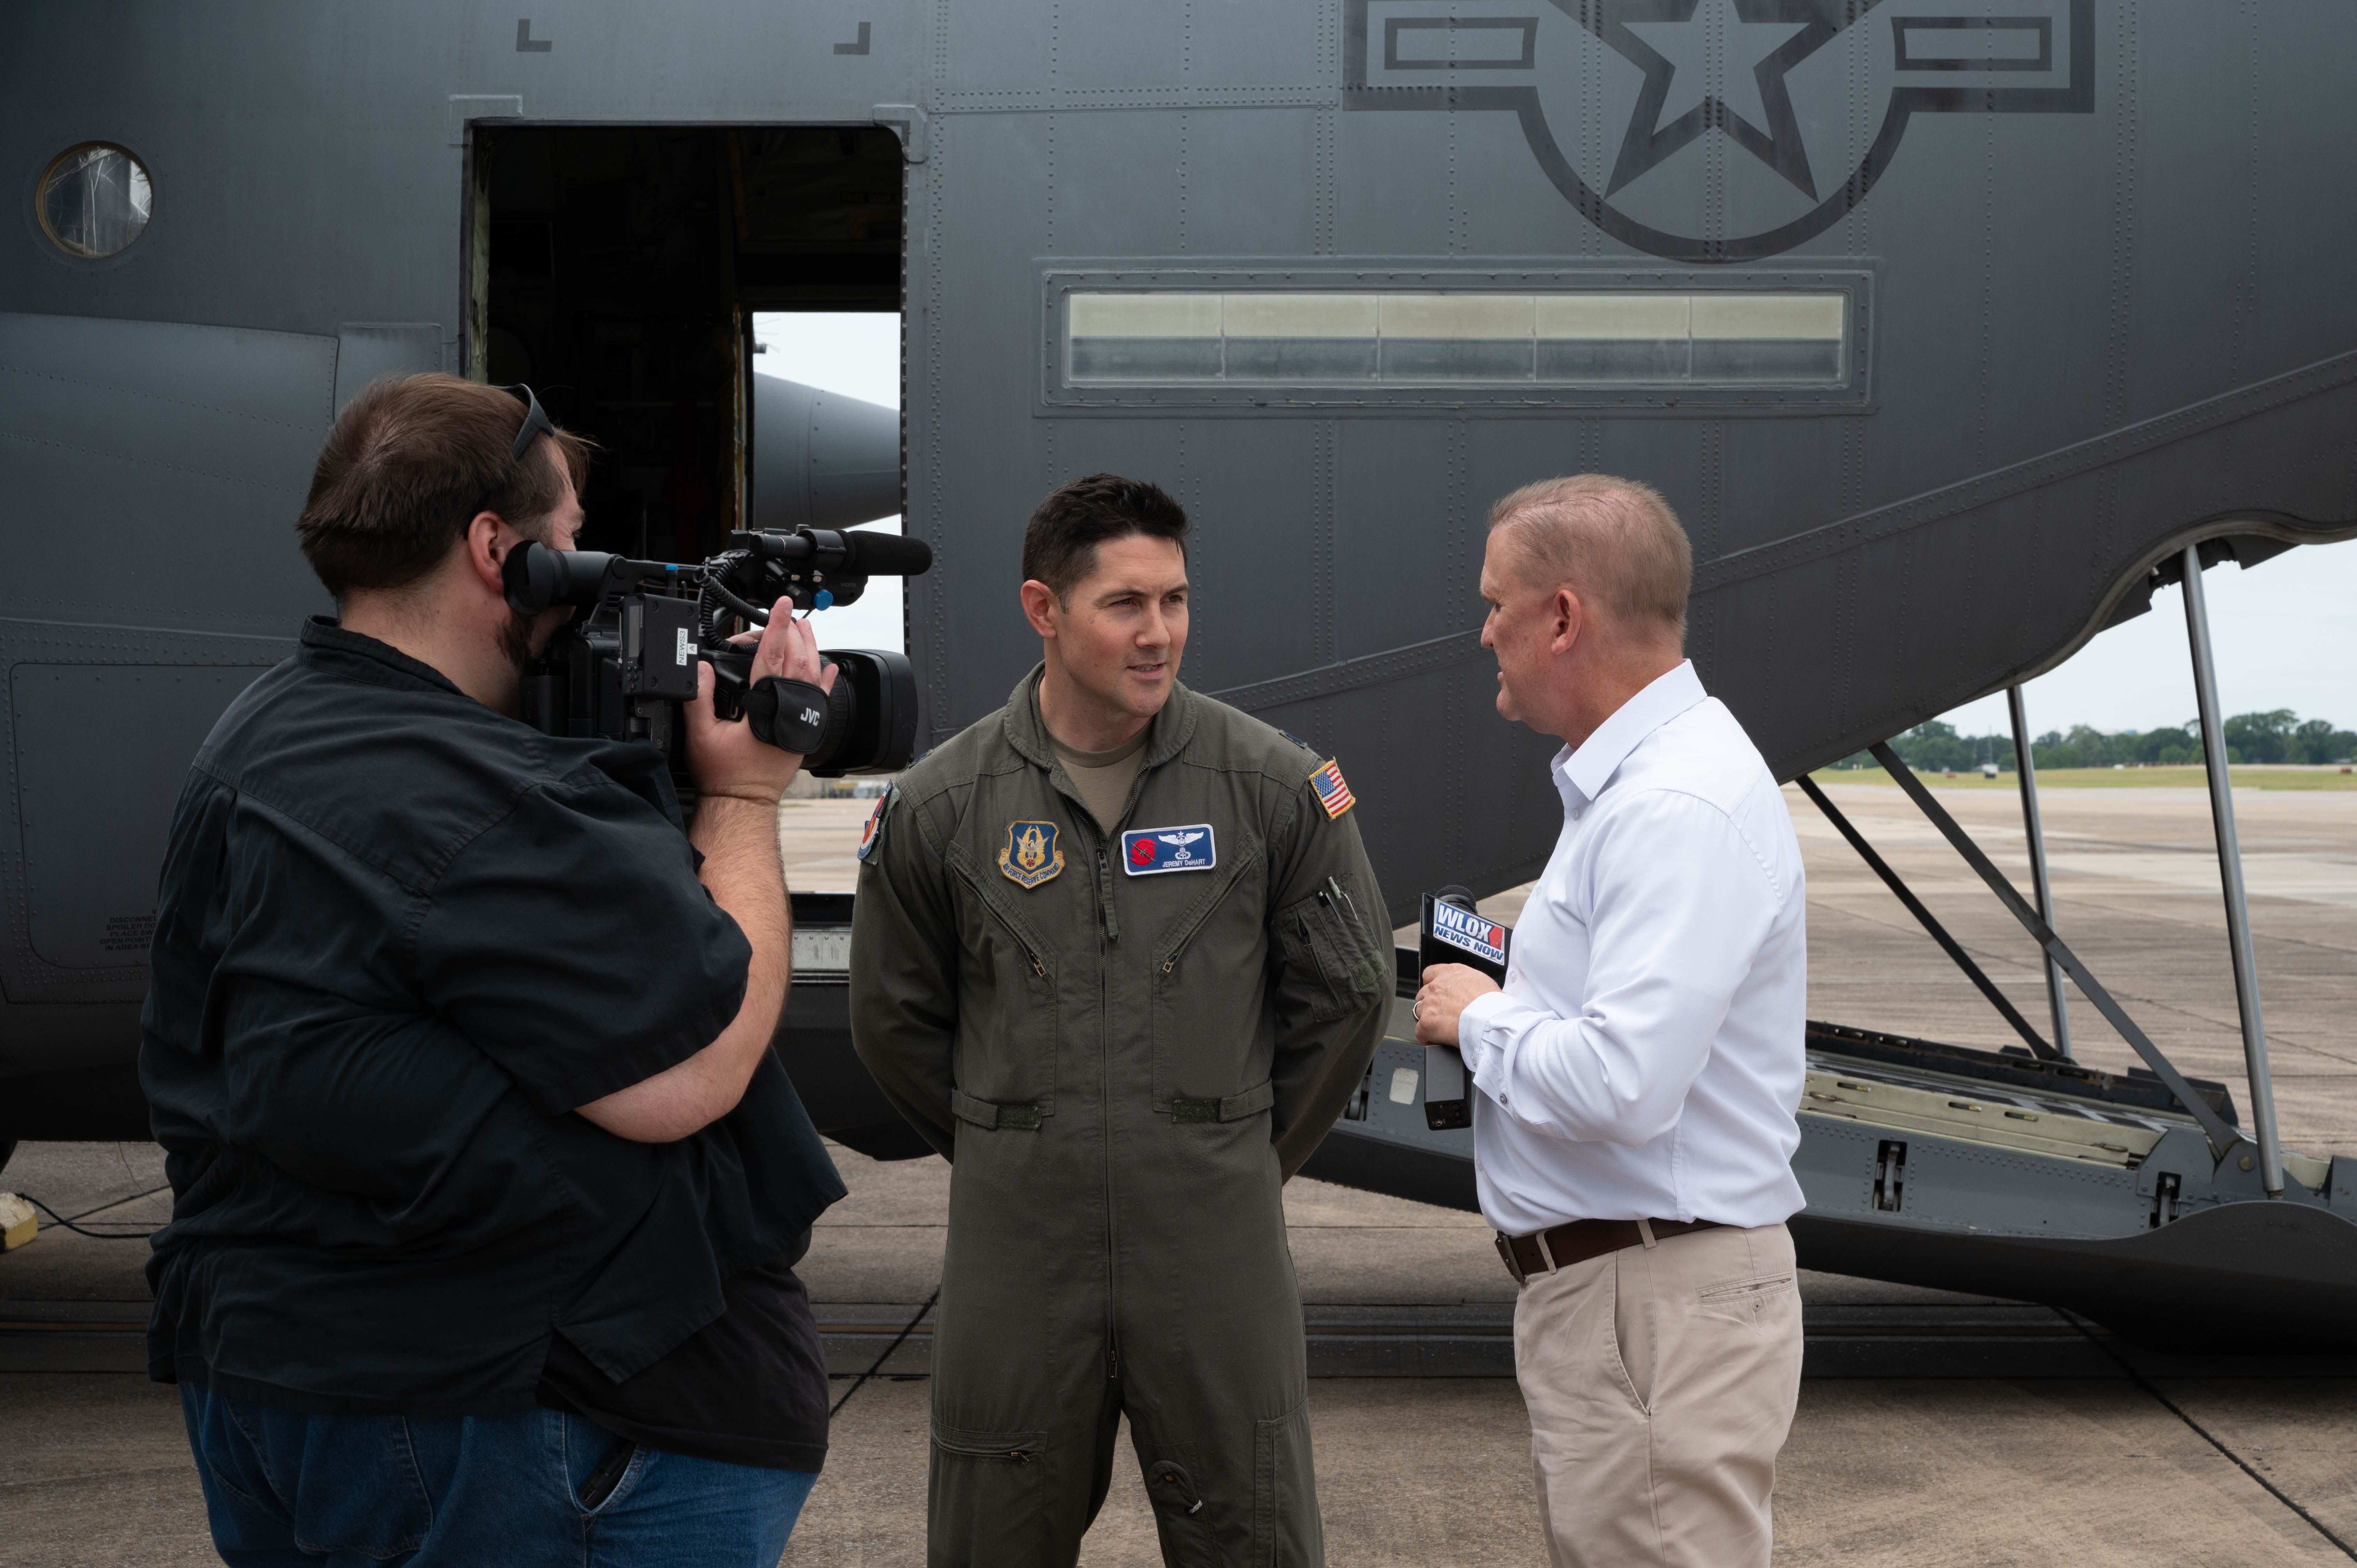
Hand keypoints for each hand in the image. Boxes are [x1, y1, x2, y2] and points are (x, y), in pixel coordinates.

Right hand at [684, 598, 837, 802]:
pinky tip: (829, 667)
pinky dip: (826, 681)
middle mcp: (789, 712)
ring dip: (809, 648)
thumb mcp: (700, 735)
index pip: (772, 657)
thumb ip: (699, 699)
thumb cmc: (724, 775)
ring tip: (804, 629)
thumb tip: (701, 669)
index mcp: (764, 707)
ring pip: (812, 675)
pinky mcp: (804, 732)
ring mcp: (800, 721)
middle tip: (785, 614)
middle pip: (797, 660)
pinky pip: (821, 700)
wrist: (743, 803)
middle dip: (793, 632)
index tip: (781, 606)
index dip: (776, 628)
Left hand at [1414, 963, 1499, 1046]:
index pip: (1430, 973)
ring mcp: (1430, 1004)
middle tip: (1442, 1013)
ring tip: (1440, 1027)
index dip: (1432, 984)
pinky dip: (1426, 1037)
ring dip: (1427, 1019)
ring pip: (1419, 1011)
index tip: (1437, 992)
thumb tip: (1470, 991)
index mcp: (1451, 973)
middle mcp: (1437, 986)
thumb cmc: (1493, 1003)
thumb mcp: (1483, 982)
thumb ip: (1468, 983)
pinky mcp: (1427, 1023)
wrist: (1490, 1020)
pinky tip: (1435, 1040)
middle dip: (1430, 1003)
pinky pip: (1419, 1031)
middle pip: (1423, 993)